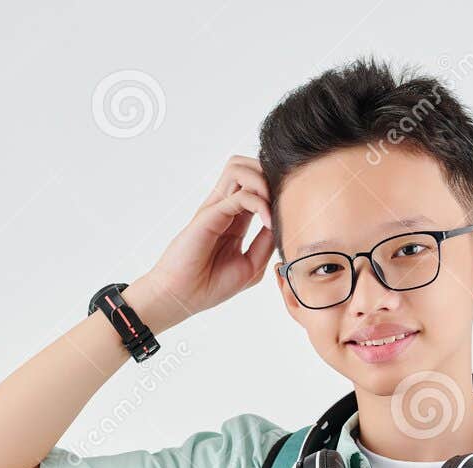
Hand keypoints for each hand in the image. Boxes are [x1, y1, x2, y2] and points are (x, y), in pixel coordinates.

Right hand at [134, 155, 275, 325]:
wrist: (183, 297)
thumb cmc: (211, 285)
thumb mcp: (251, 265)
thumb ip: (266, 242)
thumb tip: (282, 222)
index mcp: (233, 218)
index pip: (255, 184)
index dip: (274, 188)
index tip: (289, 209)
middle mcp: (223, 207)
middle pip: (245, 166)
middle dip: (268, 174)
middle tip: (281, 199)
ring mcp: (215, 209)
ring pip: (238, 168)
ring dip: (262, 180)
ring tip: (272, 205)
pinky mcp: (209, 215)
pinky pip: (239, 195)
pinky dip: (260, 203)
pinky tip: (268, 222)